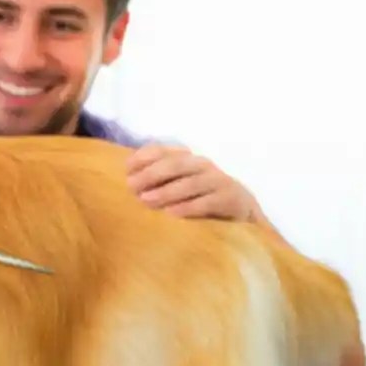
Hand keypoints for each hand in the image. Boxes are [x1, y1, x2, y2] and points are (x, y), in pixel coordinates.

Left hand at [126, 144, 256, 221]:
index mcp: (186, 160)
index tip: (126, 168)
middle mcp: (201, 165)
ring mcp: (218, 180)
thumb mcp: (175, 189)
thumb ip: (153, 183)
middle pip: (176, 164)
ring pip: (191, 182)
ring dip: (167, 191)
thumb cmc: (198, 200)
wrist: (240, 214)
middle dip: (152, 174)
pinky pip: (209, 201)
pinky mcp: (231, 198)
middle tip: (132, 187)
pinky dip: (190, 207)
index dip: (144, 157)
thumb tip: (124, 184)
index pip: (163, 151)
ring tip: (146, 201)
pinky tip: (173, 214)